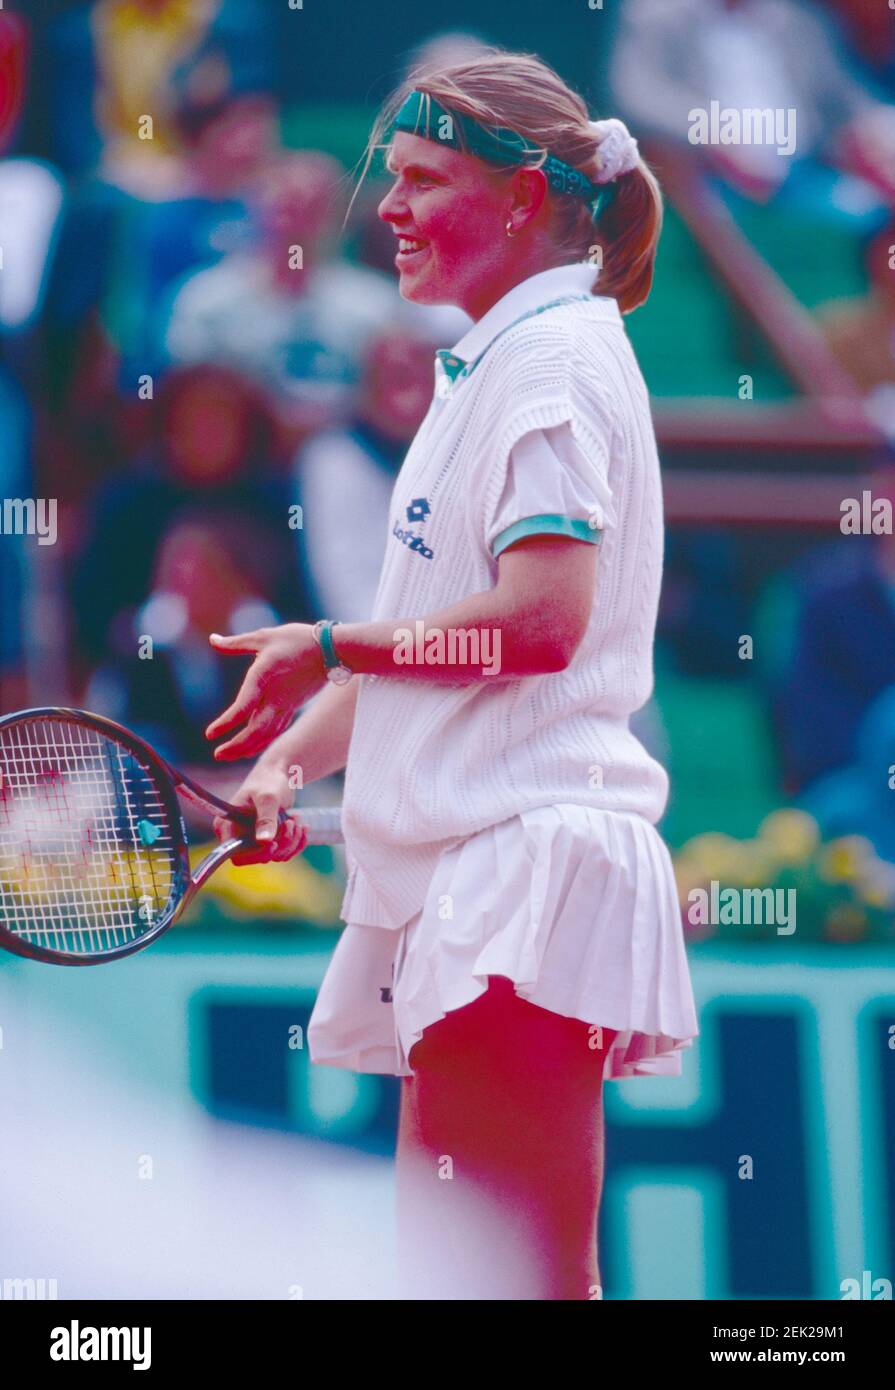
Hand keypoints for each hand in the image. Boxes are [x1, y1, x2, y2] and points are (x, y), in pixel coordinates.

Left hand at [205, 623, 326, 759]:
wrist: (332, 650)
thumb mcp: (264, 637)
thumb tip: (212, 639)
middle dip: (236, 746)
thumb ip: (236, 642)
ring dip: (247, 748)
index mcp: (264, 678)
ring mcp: (286, 705)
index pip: (243, 707)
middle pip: (256, 730)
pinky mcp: (293, 706)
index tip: (210, 734)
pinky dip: (262, 742)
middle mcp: (275, 697)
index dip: (226, 723)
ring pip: (267, 734)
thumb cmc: (298, 639)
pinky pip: (276, 730)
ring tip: (228, 755)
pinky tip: (251, 748)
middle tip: (217, 754)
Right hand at [213, 764, 306, 864]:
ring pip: (275, 855)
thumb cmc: (269, 781)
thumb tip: (264, 842)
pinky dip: (296, 842)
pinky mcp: (267, 840)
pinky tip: (302, 826)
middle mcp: (237, 836)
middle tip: (292, 823)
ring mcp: (253, 840)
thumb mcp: (268, 798)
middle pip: (259, 858)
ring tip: (296, 819)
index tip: (274, 842)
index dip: (256, 854)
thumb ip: (266, 819)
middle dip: (281, 844)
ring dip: (292, 841)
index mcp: (227, 826)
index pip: (236, 855)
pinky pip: (283, 852)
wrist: (279, 774)